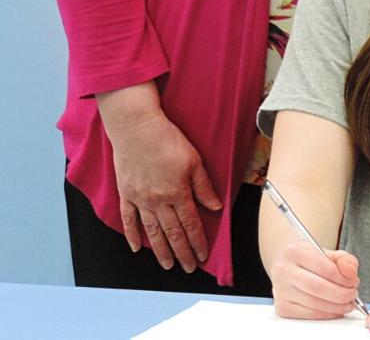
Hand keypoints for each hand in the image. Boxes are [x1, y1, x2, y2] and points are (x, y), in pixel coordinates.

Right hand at [103, 105, 222, 271]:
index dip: (198, 241)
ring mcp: (140, 200)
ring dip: (161, 250)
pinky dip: (133, 235)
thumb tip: (215, 207)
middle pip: (173, 233)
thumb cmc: (168, 140)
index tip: (203, 255)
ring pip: (152, 232)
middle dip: (182, 252)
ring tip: (167, 265)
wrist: (137, 130)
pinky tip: (137, 247)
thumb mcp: (194, 160)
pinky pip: (129, 220)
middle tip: (189, 268)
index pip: (191, 224)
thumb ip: (204, 186)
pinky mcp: (126, 194)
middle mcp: (158, 201)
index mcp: (178, 193)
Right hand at [270, 243, 361, 319]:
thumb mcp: (328, 251)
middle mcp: (284, 270)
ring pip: (313, 304)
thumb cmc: (309, 257)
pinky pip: (308, 315)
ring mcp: (281, 290)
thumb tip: (351, 273)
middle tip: (352, 294)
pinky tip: (335, 309)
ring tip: (347, 302)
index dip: (343, 278)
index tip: (353, 281)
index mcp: (296, 252)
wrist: (287, 262)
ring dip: (336, 306)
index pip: (324, 268)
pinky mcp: (282, 307)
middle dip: (341, 294)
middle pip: (318, 288)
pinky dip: (326, 314)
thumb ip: (344, 259)